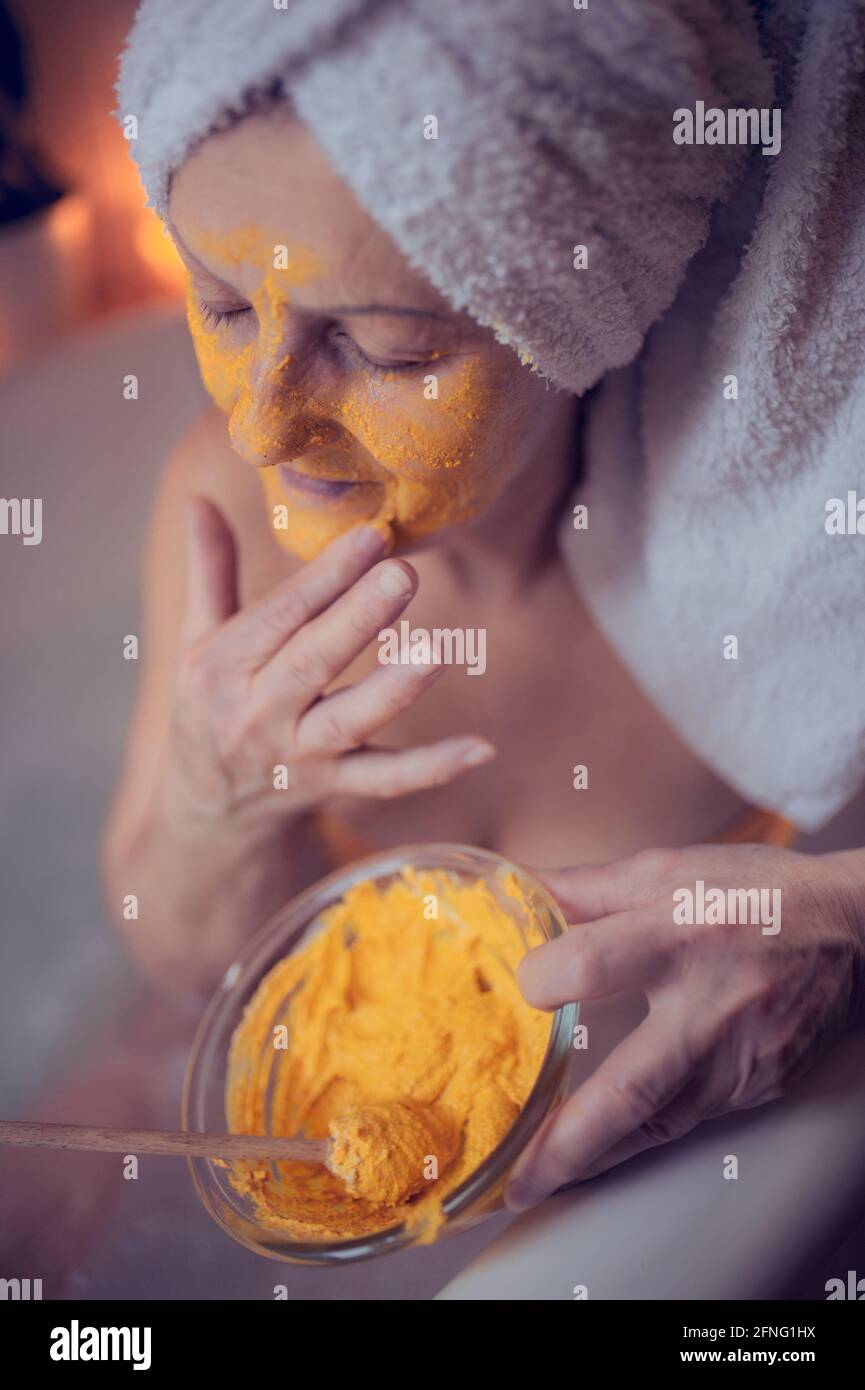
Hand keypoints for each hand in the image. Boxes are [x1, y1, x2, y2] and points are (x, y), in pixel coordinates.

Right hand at [164, 496, 494, 828]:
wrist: (206, 811)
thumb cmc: (210, 705)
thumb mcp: (198, 639)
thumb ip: (209, 569)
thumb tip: (198, 498)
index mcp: (223, 665)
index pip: (281, 614)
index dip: (326, 575)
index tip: (370, 534)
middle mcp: (259, 712)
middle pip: (313, 662)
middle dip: (358, 619)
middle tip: (403, 574)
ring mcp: (300, 754)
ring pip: (350, 721)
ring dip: (396, 688)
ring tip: (440, 649)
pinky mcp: (334, 788)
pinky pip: (386, 780)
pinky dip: (433, 768)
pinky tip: (481, 747)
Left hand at [506, 843, 864, 1209]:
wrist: (856, 933)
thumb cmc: (754, 894)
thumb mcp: (668, 870)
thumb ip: (585, 887)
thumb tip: (515, 888)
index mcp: (679, 931)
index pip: (595, 963)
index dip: (545, 978)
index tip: (523, 986)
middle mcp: (708, 1004)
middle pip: (630, 1086)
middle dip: (568, 1141)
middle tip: (517, 1178)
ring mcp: (737, 1058)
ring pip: (656, 1123)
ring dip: (594, 1156)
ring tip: (537, 1180)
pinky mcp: (758, 1087)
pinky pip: (687, 1120)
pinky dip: (638, 1139)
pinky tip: (599, 1150)